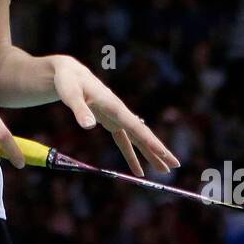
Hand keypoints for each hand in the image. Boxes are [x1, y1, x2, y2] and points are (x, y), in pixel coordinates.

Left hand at [49, 56, 179, 176]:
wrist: (69, 72)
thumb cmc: (69, 81)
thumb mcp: (71, 94)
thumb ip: (80, 110)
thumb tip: (89, 126)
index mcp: (114, 106)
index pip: (137, 127)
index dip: (151, 142)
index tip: (165, 154)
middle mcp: (119, 112)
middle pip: (143, 134)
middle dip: (158, 150)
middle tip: (174, 165)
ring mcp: (116, 117)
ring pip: (137, 138)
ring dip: (149, 154)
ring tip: (163, 170)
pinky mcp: (110, 121)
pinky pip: (124, 140)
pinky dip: (131, 154)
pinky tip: (138, 168)